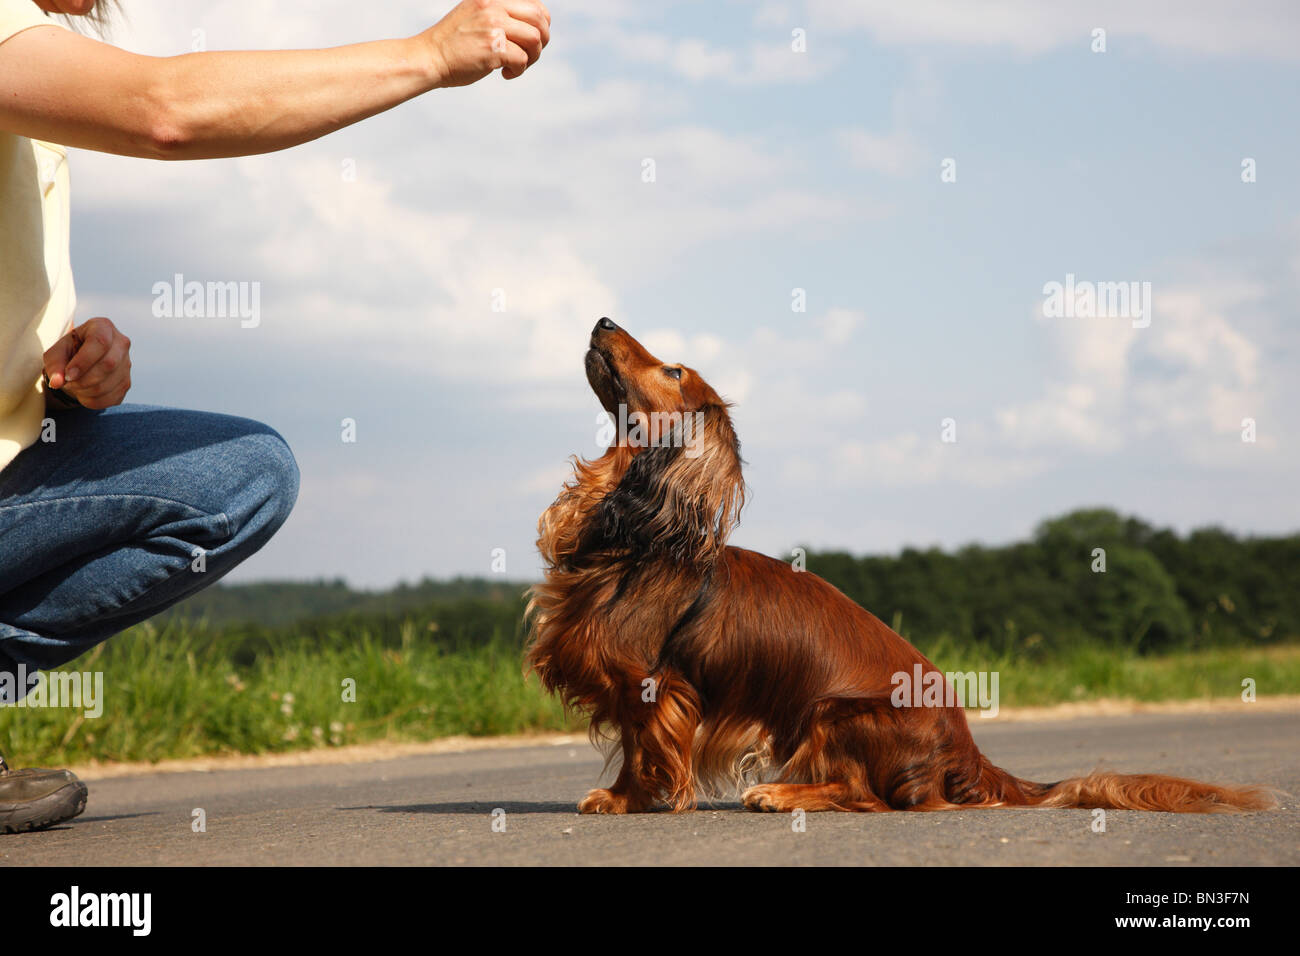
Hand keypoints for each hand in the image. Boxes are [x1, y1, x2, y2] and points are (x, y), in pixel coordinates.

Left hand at [43, 317, 131, 409]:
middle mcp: (121, 343)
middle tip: (68, 382)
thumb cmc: (69, 352)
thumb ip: (54, 364)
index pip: (100, 342)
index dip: (83, 361)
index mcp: (103, 327)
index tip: (68, 375)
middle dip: (84, 379)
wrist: (82, 362)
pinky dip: (93, 400)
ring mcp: (127, 364)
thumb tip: (57, 382)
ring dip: (85, 390)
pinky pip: (111, 398)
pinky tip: (84, 392)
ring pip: (108, 384)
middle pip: (108, 364)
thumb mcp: (56, 352)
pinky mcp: (126, 383)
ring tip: (74, 386)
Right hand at [424, 0, 550, 86]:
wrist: (429, 57)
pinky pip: (522, 59)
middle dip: (542, 40)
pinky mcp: (493, 48)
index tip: (533, 39)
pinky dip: (518, 71)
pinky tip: (504, 74)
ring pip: (535, 39)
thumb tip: (532, 27)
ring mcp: (493, 25)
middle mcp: (494, 7)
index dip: (542, 24)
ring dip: (532, 57)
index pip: (534, 4)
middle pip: (539, 19)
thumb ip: (499, 14)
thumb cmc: (453, 42)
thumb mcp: (476, 14)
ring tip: (516, 65)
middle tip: (530, 54)